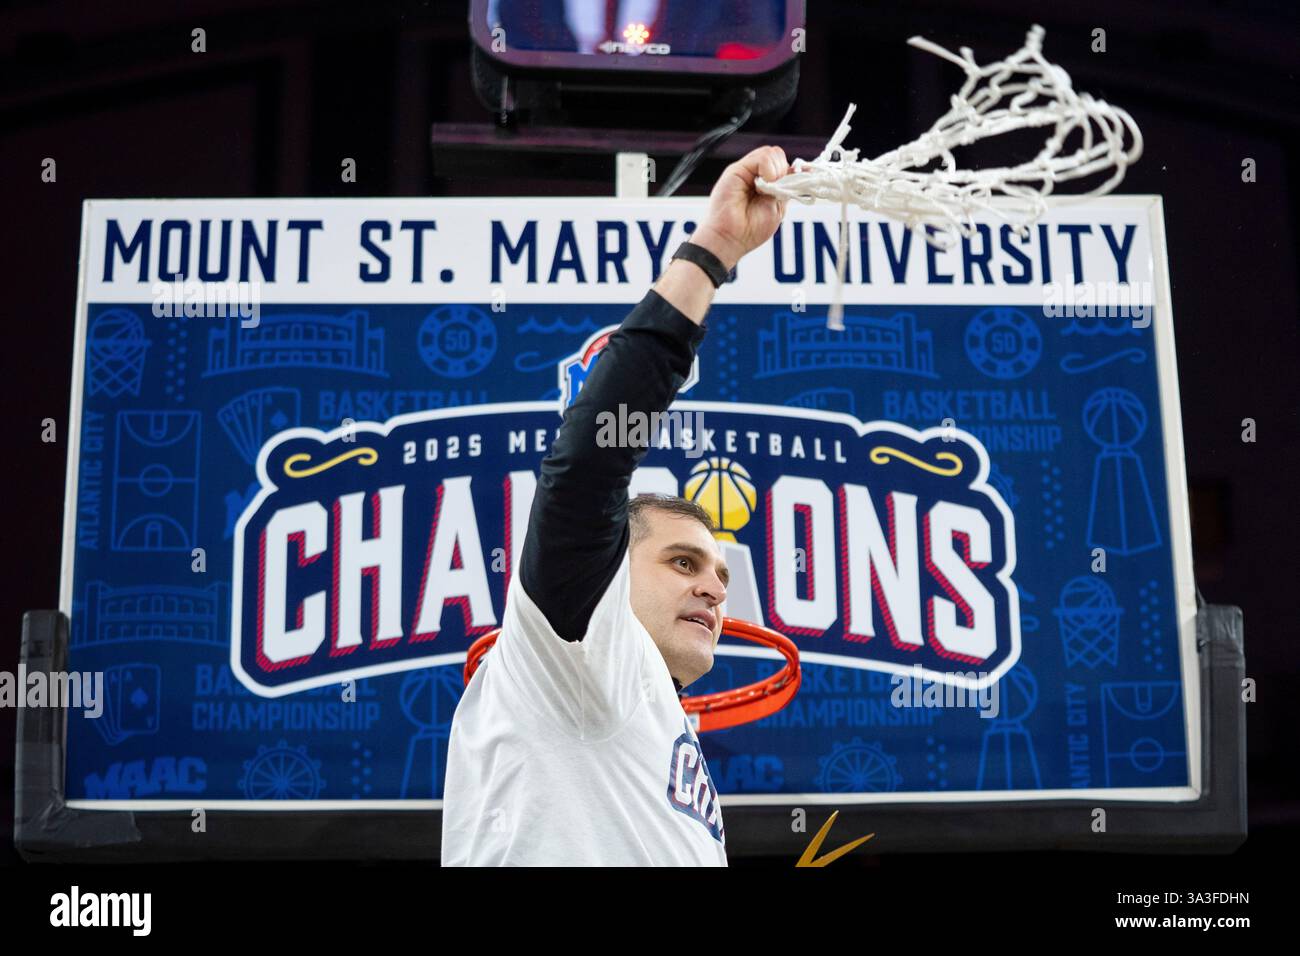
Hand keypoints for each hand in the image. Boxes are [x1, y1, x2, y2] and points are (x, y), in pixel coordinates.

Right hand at [691, 146, 790, 270]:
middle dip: (783, 172)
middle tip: (775, 192)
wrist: (730, 238)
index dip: (793, 172)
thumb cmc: (750, 230)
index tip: (797, 182)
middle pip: (778, 156)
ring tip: (764, 191)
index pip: (784, 165)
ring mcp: (746, 171)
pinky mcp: (737, 169)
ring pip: (772, 153)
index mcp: (767, 184)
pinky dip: (768, 169)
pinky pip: (762, 157)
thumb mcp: (778, 208)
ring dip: (776, 172)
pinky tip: (761, 185)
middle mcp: (756, 176)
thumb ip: (786, 189)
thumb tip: (796, 170)